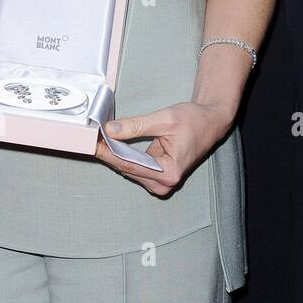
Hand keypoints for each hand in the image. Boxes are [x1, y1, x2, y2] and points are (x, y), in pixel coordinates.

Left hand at [96, 101, 232, 197]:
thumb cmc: (194, 121)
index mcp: (170, 172)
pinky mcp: (157, 176)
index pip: (130, 165)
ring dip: (115, 155)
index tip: (93, 143)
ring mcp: (161, 182)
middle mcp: (165, 183)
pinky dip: (124, 155)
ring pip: (129, 170)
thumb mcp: (165, 120)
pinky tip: (114, 144)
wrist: (210, 122)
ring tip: (101, 139)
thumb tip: (110, 131)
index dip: (109, 152)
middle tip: (93, 137)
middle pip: (127, 169)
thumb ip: (136, 126)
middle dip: (110, 153)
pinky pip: (135, 167)